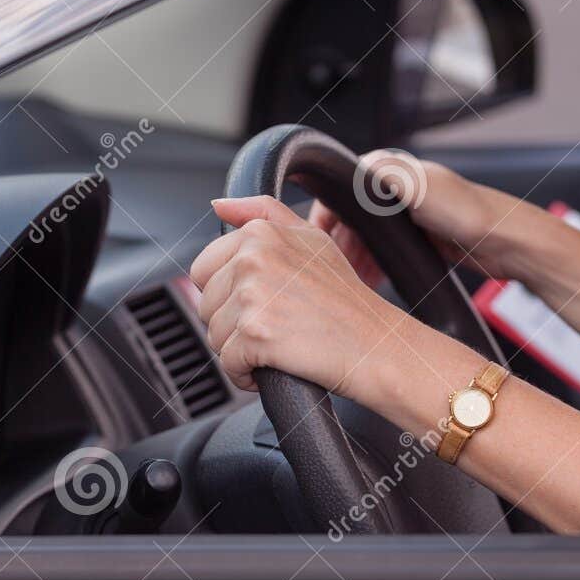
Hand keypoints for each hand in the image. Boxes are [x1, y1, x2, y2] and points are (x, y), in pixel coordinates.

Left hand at [190, 196, 413, 395]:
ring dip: (240, 350)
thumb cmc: (346, 298)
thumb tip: (218, 205)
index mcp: (259, 233)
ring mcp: (252, 295)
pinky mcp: (254, 333)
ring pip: (214, 336)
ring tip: (279, 343)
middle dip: (234, 324)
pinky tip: (274, 366)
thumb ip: (263, 212)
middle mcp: (252, 258)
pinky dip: (247, 375)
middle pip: (207, 305)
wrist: (374, 344)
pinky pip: (227, 364)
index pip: (204, 270)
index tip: (263, 302)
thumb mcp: (311, 239)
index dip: (229, 294)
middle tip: (276, 324)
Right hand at [308, 150, 526, 286]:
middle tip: (335, 268)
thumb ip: (382, 173)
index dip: (325, 215)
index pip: (341, 188)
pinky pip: (385, 250)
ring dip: (355, 257)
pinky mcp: (420, 236)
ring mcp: (409, 213)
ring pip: (367, 235)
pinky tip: (374, 279)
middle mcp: (398, 187)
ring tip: (353, 278)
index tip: (317, 241)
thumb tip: (349, 168)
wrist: (509, 242)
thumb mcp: (420, 187)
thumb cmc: (471, 213)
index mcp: (393, 170)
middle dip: (340, 243)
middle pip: (351, 214)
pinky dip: (374, 264)